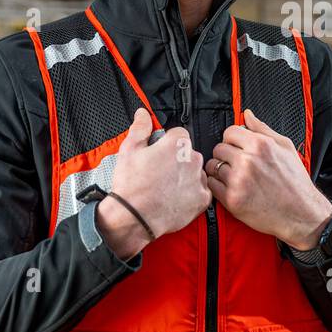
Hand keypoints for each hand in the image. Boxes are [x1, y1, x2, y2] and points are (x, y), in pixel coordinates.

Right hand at [96, 108, 209, 256]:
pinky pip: (201, 191)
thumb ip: (140, 128)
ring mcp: (199, 179)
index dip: (166, 143)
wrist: (133, 217)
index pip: (178, 134)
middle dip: (176, 160)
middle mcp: (192, 159)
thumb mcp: (129, 150)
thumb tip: (143, 113)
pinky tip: (175, 197)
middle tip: (159, 173)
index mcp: (177, 144)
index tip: (158, 153)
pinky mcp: (203, 199)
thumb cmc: (130, 185)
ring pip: (195, 171)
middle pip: (188, 153)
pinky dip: (191, 194)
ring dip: (185, 176)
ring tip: (165, 187)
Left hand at [207, 109, 331, 248]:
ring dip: (220, 171)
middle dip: (226, 155)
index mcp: (260, 145)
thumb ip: (263, 128)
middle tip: (237, 164)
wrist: (301, 214)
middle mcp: (247, 161)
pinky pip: (212, 186)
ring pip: (212, 167)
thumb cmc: (295, 182)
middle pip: (218, 149)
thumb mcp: (285, 148)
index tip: (238, 147)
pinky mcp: (232, 200)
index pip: (229, 132)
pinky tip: (232, 188)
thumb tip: (247, 114)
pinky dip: (218, 186)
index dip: (233, 139)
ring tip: (235, 177)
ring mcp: (238, 181)